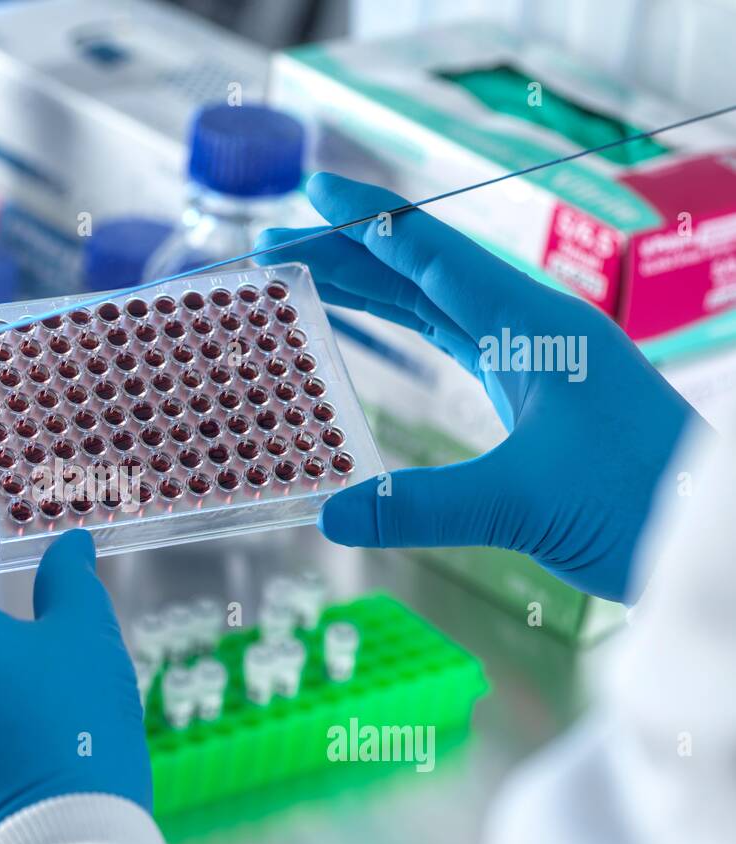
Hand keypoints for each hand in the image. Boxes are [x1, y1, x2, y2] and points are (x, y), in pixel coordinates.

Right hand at [256, 173, 705, 602]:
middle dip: (348, 254)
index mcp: (534, 326)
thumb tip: (329, 517)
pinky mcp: (535, 391)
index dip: (369, 222)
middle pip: (424, 273)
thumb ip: (421, 507)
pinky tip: (377, 326)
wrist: (706, 527)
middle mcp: (532, 328)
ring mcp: (535, 357)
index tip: (313, 189)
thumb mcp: (522, 503)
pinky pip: (455, 341)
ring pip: (436, 305)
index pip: (435, 255)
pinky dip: (407, 328)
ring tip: (306, 277)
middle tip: (276, 241)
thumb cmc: (638, 502)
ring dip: (371, 289)